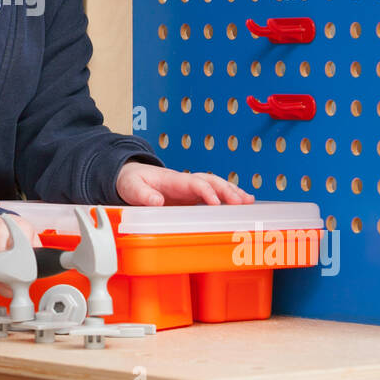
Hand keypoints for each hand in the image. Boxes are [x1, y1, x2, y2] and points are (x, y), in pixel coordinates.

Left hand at [116, 162, 253, 205]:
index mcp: (172, 180)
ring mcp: (190, 188)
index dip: (206, 192)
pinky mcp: (192, 195)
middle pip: (211, 181)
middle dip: (227, 190)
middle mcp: (185, 181)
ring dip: (232, 192)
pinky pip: (214, 193)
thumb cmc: (132, 181)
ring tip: (249, 201)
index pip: (194, 183)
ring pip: (216, 185)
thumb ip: (143, 194)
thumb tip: (156, 201)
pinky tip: (242, 202)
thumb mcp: (132, 187)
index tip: (216, 203)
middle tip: (242, 202)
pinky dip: (229, 196)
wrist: (130, 176)